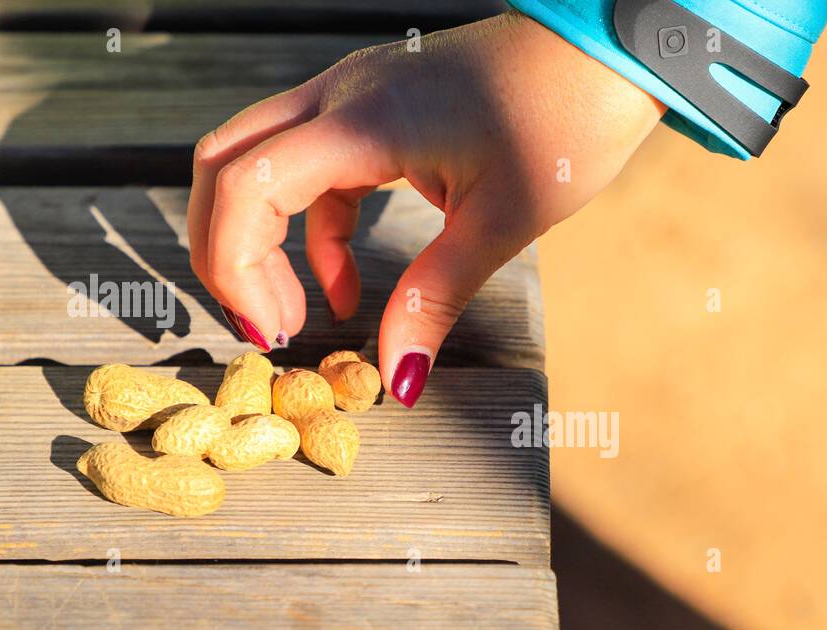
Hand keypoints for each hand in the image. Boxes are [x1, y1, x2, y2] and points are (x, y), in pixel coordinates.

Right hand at [188, 11, 664, 405]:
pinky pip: (308, 168)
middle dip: (227, 252)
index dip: (236, 265)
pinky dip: (311, 230)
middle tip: (266, 327)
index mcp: (363, 122)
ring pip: (258, 161)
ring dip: (261, 240)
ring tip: (296, 316)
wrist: (601, 53)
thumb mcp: (502, 221)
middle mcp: (338, 96)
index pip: (248, 184)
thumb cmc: (562, 122)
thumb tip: (398, 379)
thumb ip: (437, 297)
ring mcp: (350, 95)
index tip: (273, 333)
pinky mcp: (370, 109)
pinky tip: (345, 286)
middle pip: (225, 164)